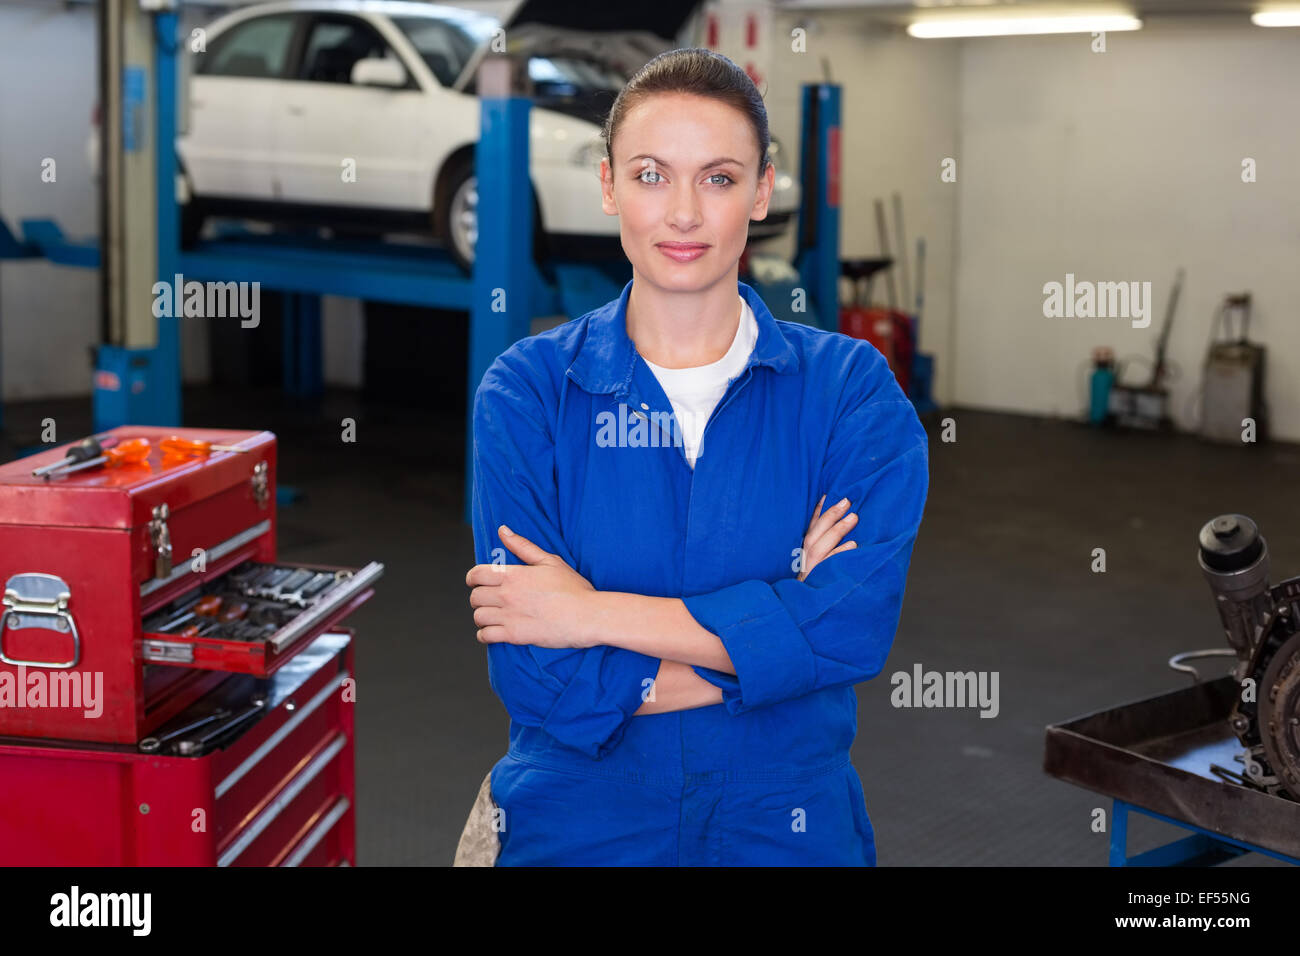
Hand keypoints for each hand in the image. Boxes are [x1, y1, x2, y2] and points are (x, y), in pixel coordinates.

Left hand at [465, 525, 595, 648]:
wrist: (587, 616)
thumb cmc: (573, 588)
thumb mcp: (550, 561)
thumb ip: (523, 546)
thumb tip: (503, 530)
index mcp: (513, 575)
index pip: (476, 574)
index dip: (473, 578)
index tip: (477, 582)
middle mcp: (507, 595)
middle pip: (475, 597)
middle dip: (479, 598)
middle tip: (490, 600)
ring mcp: (509, 616)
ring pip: (478, 617)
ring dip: (482, 616)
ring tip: (493, 616)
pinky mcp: (514, 636)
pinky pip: (486, 636)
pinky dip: (485, 635)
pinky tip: (494, 632)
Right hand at [797, 494, 856, 581]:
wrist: (801, 613)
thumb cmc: (816, 586)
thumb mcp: (815, 565)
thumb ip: (823, 547)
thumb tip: (841, 526)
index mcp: (803, 553)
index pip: (810, 528)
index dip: (818, 511)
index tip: (828, 493)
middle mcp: (804, 560)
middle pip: (815, 534)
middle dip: (830, 516)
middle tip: (847, 501)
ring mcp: (810, 571)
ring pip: (821, 547)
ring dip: (837, 531)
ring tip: (854, 517)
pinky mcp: (817, 581)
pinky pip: (829, 566)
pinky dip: (840, 555)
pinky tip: (853, 545)